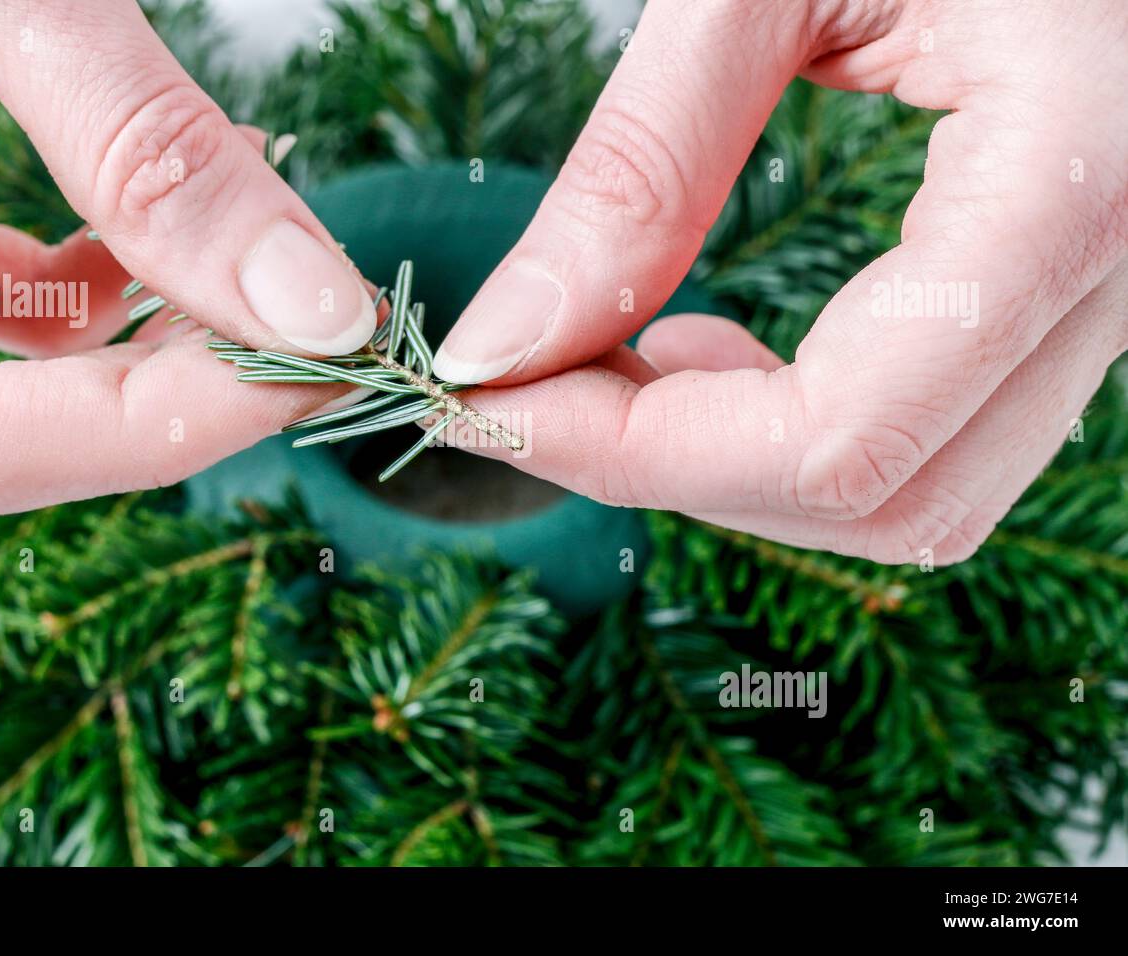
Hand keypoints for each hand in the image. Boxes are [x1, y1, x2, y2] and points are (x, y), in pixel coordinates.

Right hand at [0, 0, 377, 517]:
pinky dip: (126, 259)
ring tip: (283, 267)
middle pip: (5, 430)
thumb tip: (312, 302)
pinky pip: (21, 285)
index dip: (139, 435)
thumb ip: (136, 136)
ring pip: (27, 366)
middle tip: (326, 338)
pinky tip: (210, 201)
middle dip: (179, 397)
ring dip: (169, 332)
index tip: (300, 373)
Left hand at [432, 0, 1127, 563]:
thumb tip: (506, 345)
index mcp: (1072, 182)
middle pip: (882, 498)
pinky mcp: (1059, 294)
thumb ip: (642, 166)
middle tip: (540, 384)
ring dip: (734, 465)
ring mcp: (1104, 298)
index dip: (642, 455)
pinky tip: (703, 351)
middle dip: (677, 471)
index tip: (496, 404)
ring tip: (625, 357)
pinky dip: (790, 433)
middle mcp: (1120, 275)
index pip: (837, 436)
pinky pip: (931, 435)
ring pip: (915, 495)